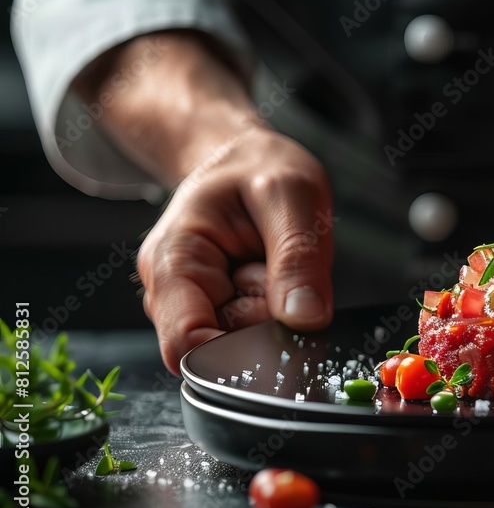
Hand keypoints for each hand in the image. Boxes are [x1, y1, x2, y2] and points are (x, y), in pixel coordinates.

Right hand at [137, 129, 334, 373]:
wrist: (247, 159)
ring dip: (274, 310)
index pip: (187, 344)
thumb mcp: (291, 194)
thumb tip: (305, 318)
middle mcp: (175, 294)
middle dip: (266, 315)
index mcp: (173, 262)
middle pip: (227, 347)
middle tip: (273, 262)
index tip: (278, 317)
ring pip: (248, 341)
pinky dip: (279, 309)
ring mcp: (199, 306)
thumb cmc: (259, 167)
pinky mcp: (225, 311)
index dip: (238, 348)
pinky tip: (273, 275)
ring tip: (270, 260)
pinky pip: (260, 331)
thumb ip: (297, 256)